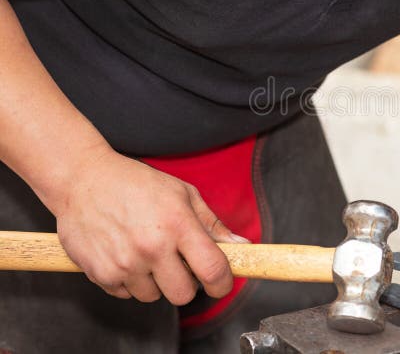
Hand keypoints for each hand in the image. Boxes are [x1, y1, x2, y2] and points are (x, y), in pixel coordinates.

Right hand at [47, 146, 247, 304]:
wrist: (83, 179)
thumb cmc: (135, 183)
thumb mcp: (182, 193)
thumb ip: (212, 224)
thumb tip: (240, 245)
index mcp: (178, 224)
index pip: (212, 269)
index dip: (223, 283)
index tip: (222, 283)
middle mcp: (152, 247)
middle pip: (184, 294)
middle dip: (187, 283)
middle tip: (179, 264)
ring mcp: (125, 263)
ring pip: (154, 296)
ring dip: (156, 281)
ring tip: (146, 252)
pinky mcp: (101, 274)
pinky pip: (127, 294)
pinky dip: (130, 281)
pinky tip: (126, 254)